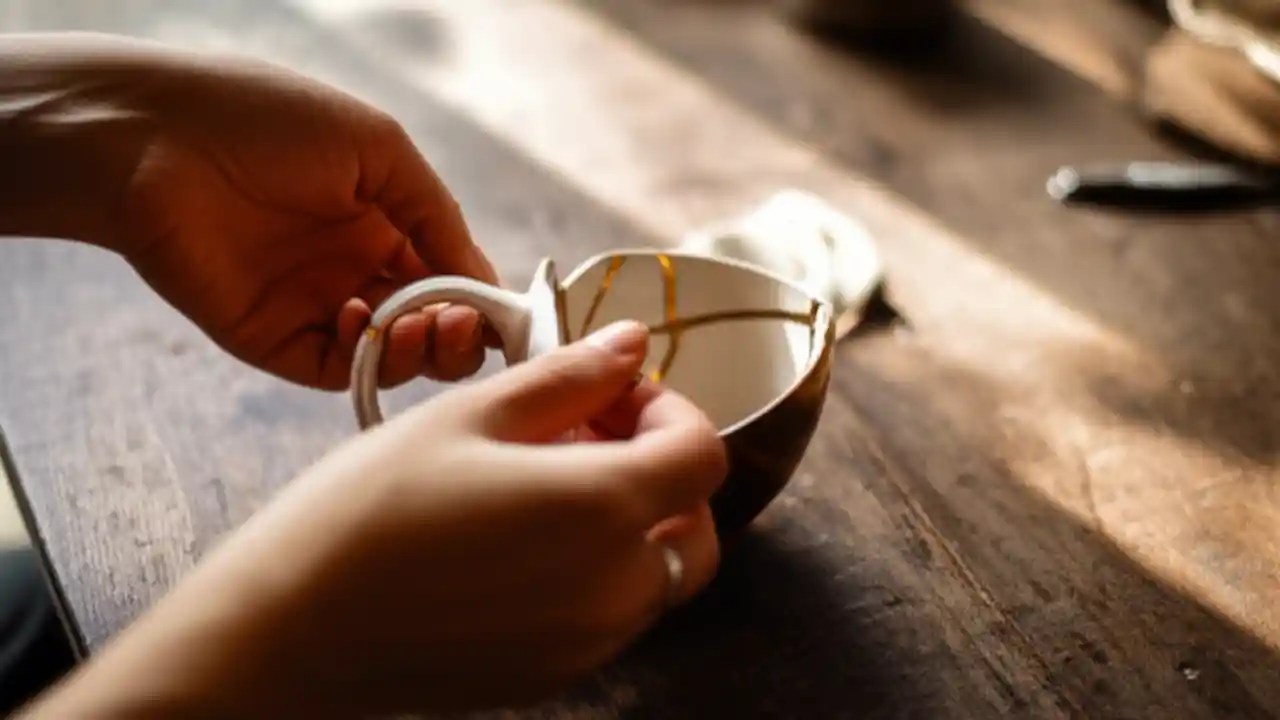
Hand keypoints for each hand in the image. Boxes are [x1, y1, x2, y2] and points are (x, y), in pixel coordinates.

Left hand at [1, 33, 496, 388]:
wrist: (153, 139)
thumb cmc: (268, 120)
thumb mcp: (377, 148)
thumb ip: (434, 213)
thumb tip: (484, 277)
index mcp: (386, 223)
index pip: (452, 278)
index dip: (484, 300)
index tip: (507, 315)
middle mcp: (358, 269)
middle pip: (432, 327)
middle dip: (462, 334)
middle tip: (466, 324)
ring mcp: (318, 308)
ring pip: (395, 356)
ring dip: (424, 350)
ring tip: (424, 324)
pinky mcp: (274, 340)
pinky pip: (338, 369)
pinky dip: (366, 359)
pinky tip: (359, 318)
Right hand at [27, 322, 726, 717]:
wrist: (292, 630)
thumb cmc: (365, 513)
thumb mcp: (468, 417)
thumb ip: (569, 377)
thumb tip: (629, 344)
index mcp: (602, 509)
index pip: (701, 453)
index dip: (668, 408)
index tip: (612, 394)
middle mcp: (614, 588)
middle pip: (695, 522)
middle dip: (659, 470)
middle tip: (585, 437)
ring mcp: (588, 642)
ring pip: (658, 573)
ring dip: (632, 522)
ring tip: (545, 486)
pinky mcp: (554, 674)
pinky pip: (611, 615)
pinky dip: (597, 572)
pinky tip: (523, 542)